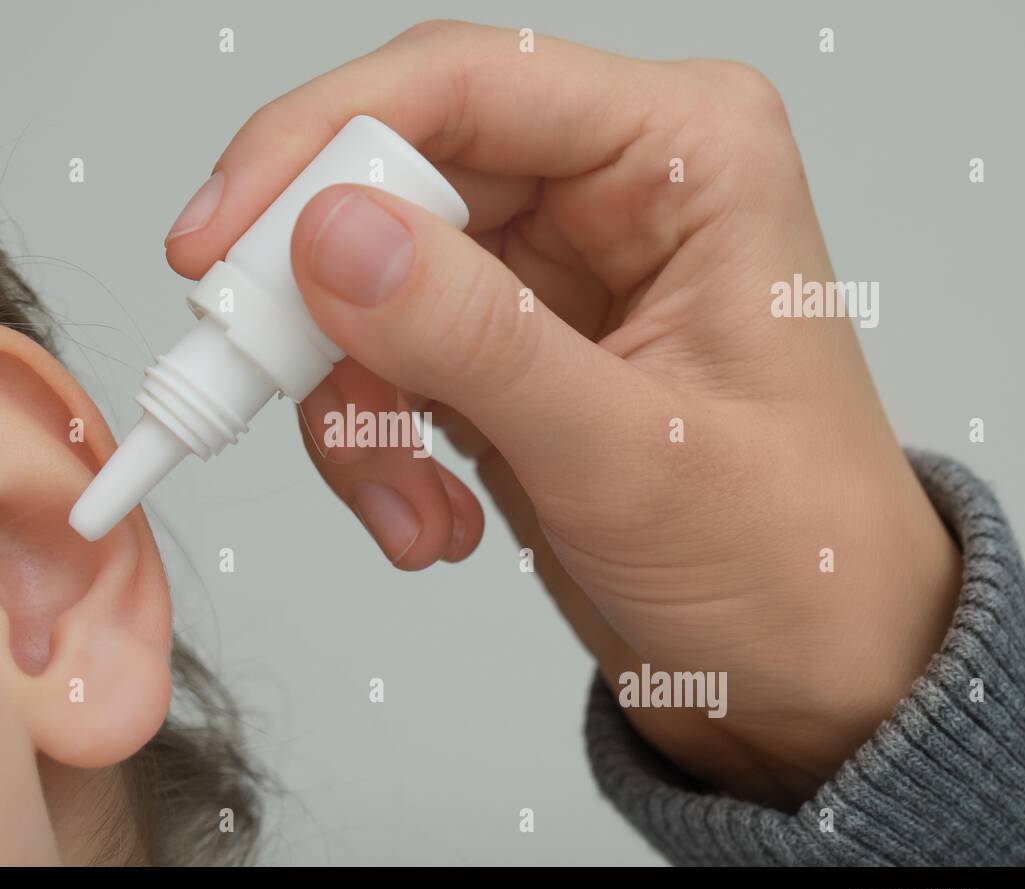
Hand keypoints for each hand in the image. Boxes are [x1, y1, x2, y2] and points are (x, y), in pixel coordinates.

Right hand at [164, 21, 961, 807]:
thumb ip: (478, 340)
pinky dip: (373, 440)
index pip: (466, 84)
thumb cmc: (790, 560)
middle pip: (393, 179)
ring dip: (350, 401)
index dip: (322, 142)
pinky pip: (381, 355)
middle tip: (265, 382)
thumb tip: (334, 238)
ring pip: (365, 279)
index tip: (223, 237)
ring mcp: (548, 270)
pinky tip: (427, 516)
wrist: (802, 668)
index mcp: (683, 156)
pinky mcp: (503, 344)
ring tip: (402, 507)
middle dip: (318, 298)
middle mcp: (610, 188)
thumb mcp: (631, 454)